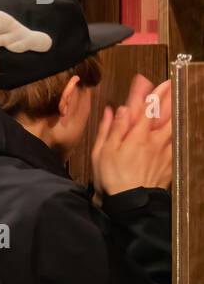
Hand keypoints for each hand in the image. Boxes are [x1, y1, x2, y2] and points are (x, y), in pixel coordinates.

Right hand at [91, 76, 172, 195]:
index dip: (150, 94)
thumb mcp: (103, 151)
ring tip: (178, 100)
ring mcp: (165, 152)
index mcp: (136, 136)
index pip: (146, 110)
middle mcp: (154, 141)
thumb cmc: (112, 177)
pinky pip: (177, 143)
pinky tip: (179, 128)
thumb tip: (117, 109)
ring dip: (175, 112)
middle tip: (172, 85)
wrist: (131, 202)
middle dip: (168, 98)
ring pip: (173, 127)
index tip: (152, 81)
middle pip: (164, 115)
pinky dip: (178, 132)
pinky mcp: (170, 163)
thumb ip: (111, 128)